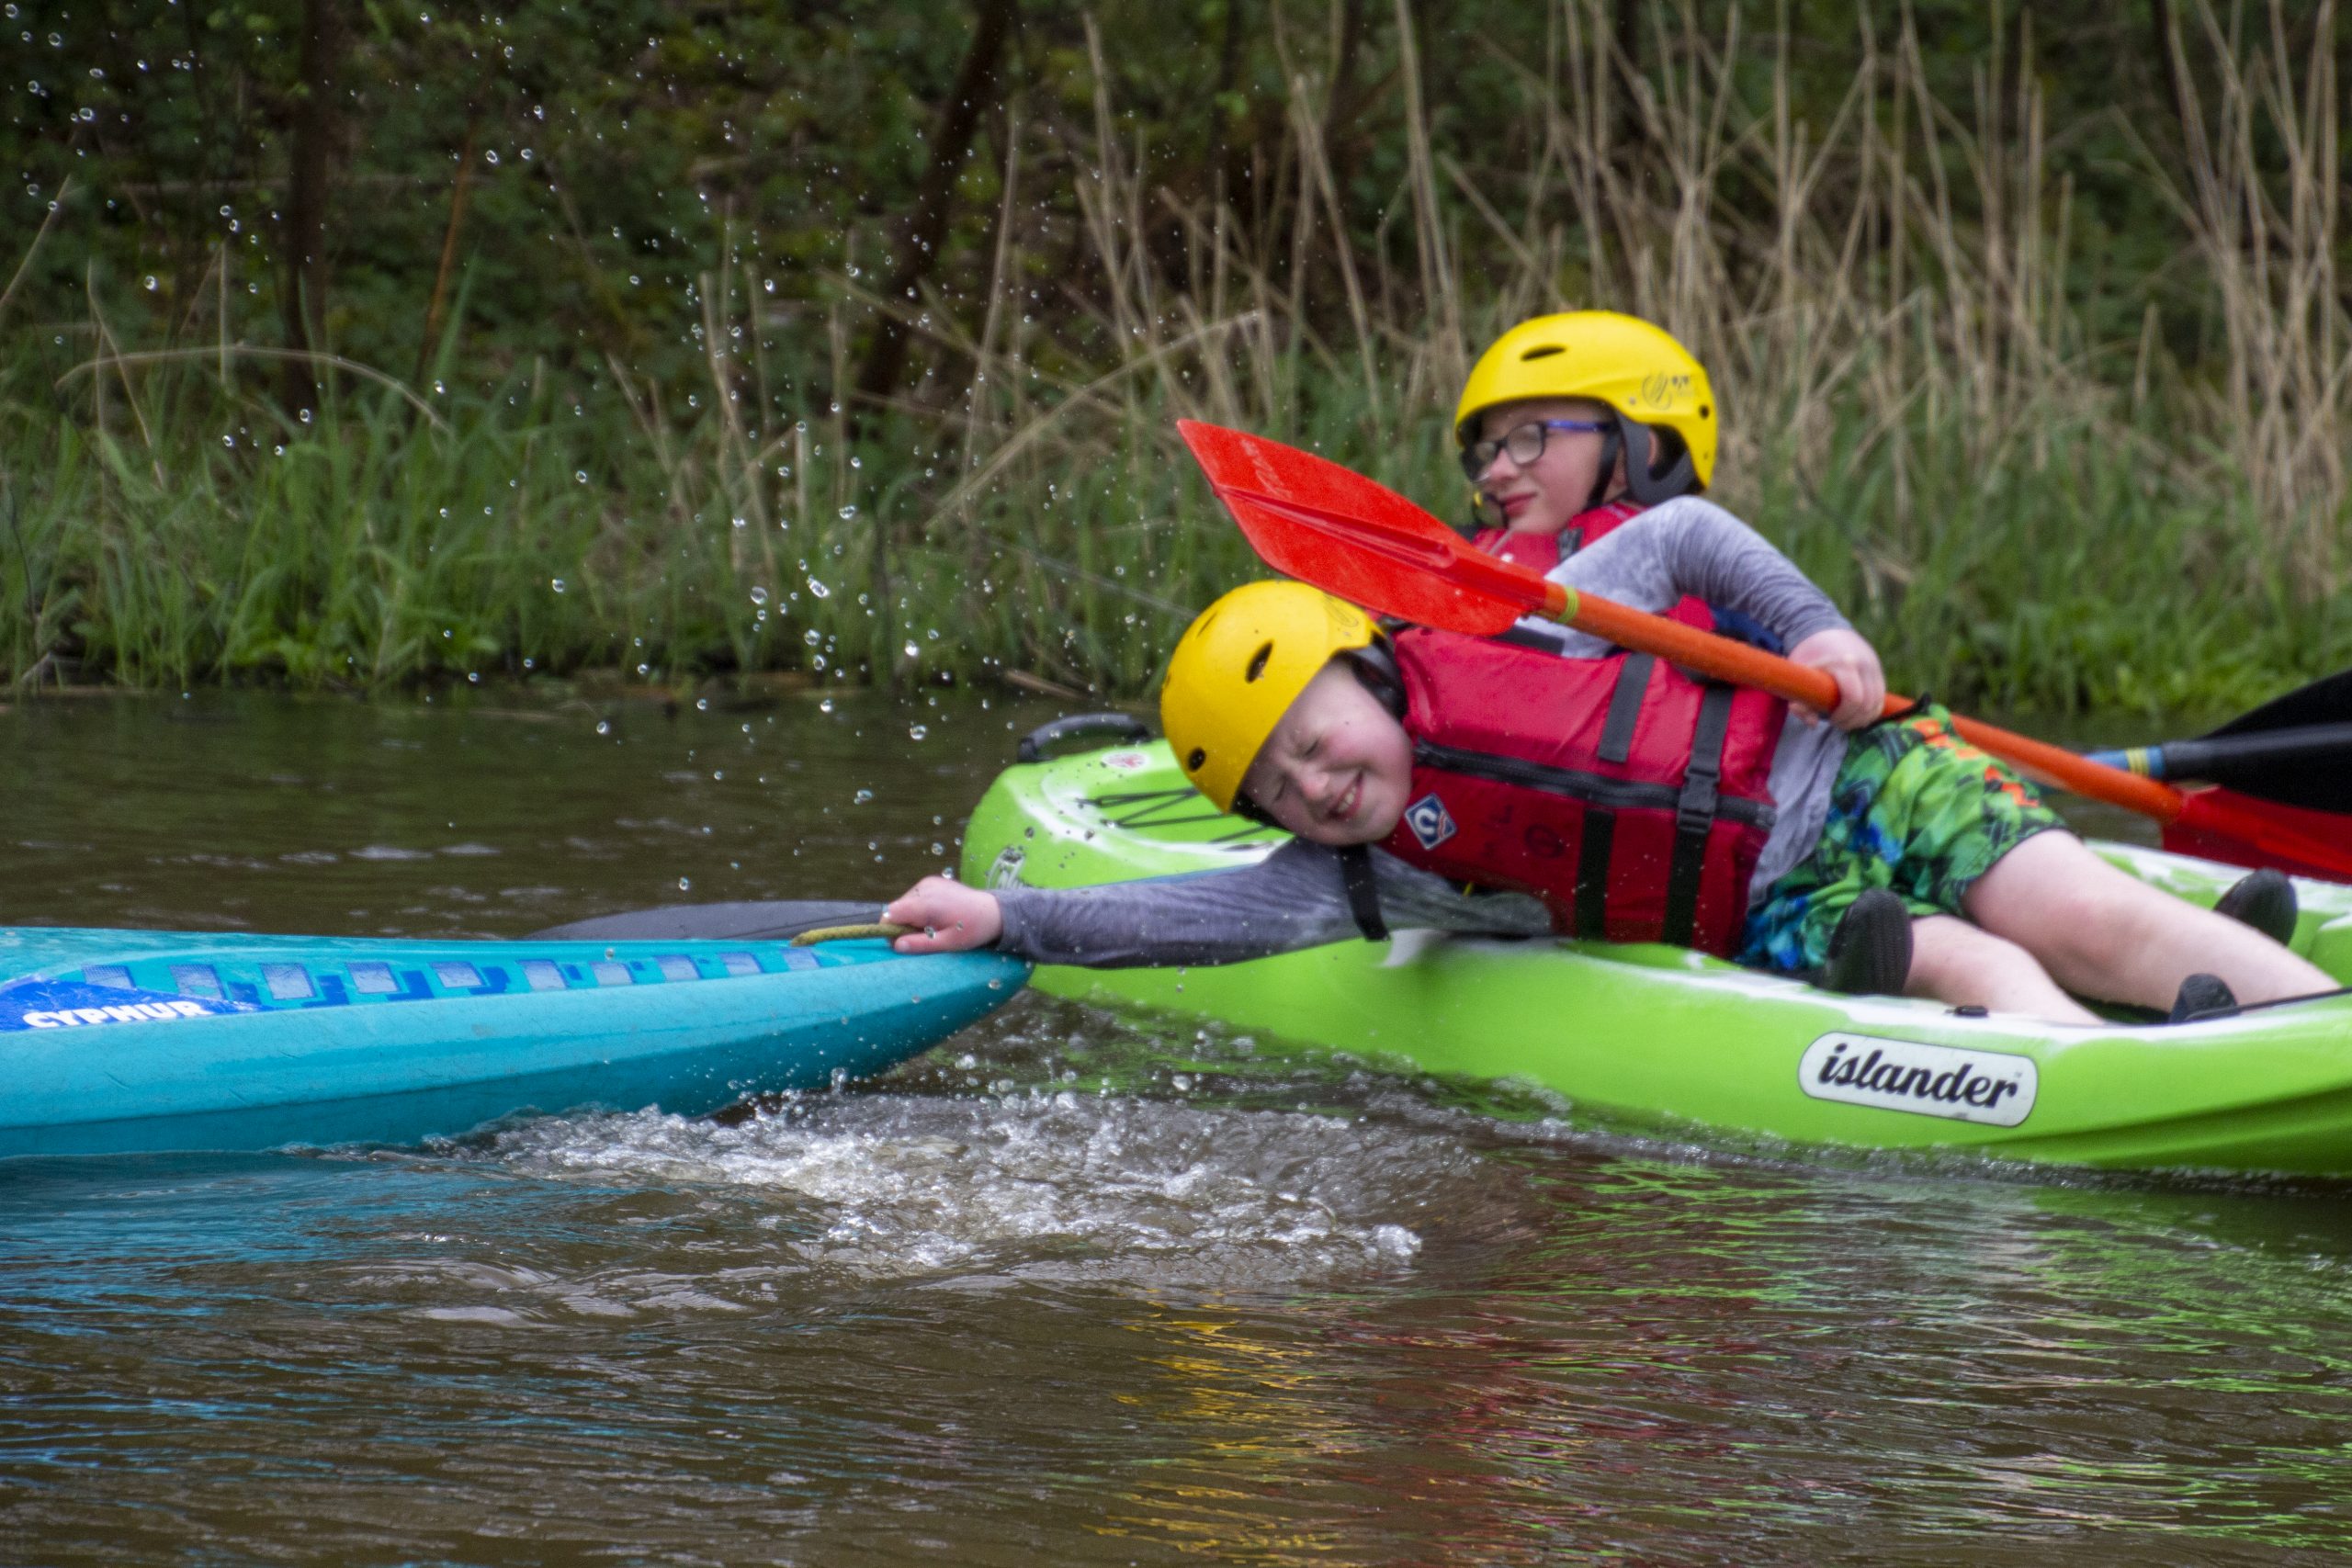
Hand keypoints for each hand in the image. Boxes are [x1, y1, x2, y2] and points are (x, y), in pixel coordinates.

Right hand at [882, 876, 1003, 953]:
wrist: (993, 911)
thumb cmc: (973, 929)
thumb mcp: (949, 943)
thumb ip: (921, 944)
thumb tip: (896, 946)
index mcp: (927, 902)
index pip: (891, 913)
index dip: (890, 930)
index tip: (903, 943)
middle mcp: (924, 887)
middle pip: (896, 908)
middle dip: (903, 925)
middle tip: (924, 937)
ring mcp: (927, 882)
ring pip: (904, 903)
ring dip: (911, 917)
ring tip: (933, 926)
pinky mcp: (931, 881)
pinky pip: (914, 897)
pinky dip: (918, 909)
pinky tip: (936, 915)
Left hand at [1787, 627, 1885, 729]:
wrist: (1823, 628)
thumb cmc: (1808, 654)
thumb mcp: (1800, 675)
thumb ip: (1802, 701)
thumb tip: (1811, 723)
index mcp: (1844, 664)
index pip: (1854, 699)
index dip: (1844, 716)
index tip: (1832, 720)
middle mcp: (1864, 664)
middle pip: (1868, 705)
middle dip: (1853, 720)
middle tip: (1838, 723)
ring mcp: (1874, 666)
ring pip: (1877, 703)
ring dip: (1863, 718)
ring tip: (1846, 720)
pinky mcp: (1878, 670)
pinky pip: (1880, 697)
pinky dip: (1870, 710)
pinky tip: (1856, 713)